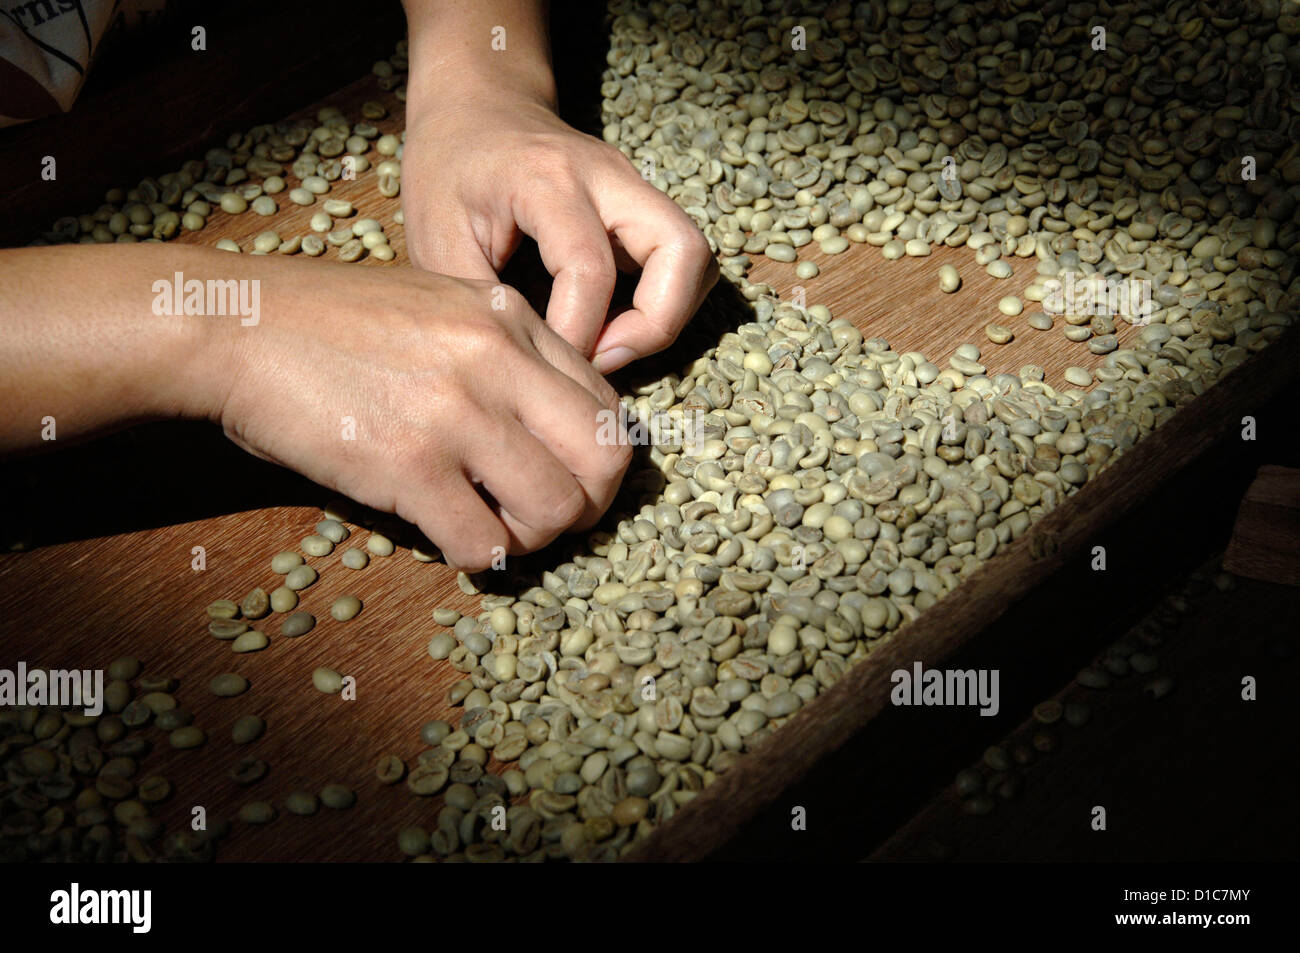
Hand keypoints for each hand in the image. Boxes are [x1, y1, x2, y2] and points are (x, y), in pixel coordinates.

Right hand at [208, 255, 631, 568]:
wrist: (236, 325)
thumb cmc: (330, 323)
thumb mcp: (438, 304)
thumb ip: (504, 352)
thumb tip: (550, 428)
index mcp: (512, 318)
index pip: (608, 406)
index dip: (598, 461)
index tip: (566, 481)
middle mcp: (498, 359)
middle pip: (606, 460)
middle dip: (589, 506)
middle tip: (548, 520)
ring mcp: (456, 411)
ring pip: (557, 508)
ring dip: (535, 538)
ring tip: (496, 531)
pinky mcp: (407, 464)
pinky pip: (485, 542)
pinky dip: (478, 555)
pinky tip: (449, 537)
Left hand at [401, 92, 717, 373]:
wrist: (475, 107)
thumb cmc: (448, 172)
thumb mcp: (436, 240)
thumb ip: (483, 303)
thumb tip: (527, 368)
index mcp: (546, 180)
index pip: (590, 270)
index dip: (577, 335)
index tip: (548, 365)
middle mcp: (606, 176)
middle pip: (682, 250)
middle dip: (654, 325)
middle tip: (602, 359)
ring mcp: (633, 186)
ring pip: (695, 256)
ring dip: (666, 314)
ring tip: (609, 346)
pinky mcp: (641, 204)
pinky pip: (680, 259)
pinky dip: (662, 301)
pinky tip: (611, 324)